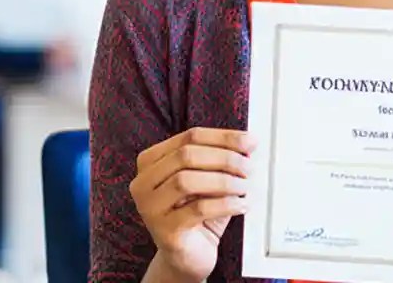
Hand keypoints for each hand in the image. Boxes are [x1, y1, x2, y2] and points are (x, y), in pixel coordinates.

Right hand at [129, 127, 255, 281]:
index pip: (188, 137)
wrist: (187, 255)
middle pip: (186, 155)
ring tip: (244, 186)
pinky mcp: (165, 231)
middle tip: (248, 167)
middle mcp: (143, 182)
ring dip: (223, 180)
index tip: (249, 142)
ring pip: (187, 181)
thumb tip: (248, 143)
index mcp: (150, 162)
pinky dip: (225, 204)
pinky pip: (198, 209)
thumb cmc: (197, 215)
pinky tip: (240, 204)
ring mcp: (150, 208)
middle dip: (224, 158)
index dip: (222, 138)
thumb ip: (221, 160)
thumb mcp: (207, 181)